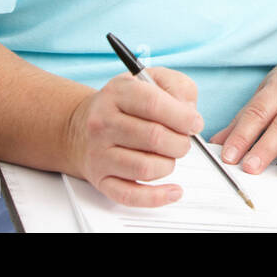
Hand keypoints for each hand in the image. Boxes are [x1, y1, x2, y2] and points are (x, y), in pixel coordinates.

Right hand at [65, 66, 201, 206]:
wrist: (81, 126)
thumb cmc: (124, 103)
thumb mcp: (151, 79)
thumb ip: (177, 87)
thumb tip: (190, 114)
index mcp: (118, 93)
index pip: (154, 104)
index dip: (182, 116)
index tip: (194, 123)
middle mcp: (103, 123)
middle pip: (154, 137)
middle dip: (180, 142)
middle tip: (182, 140)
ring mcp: (99, 154)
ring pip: (146, 168)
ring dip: (169, 164)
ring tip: (169, 155)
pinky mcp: (101, 179)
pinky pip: (130, 195)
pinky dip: (156, 197)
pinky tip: (173, 190)